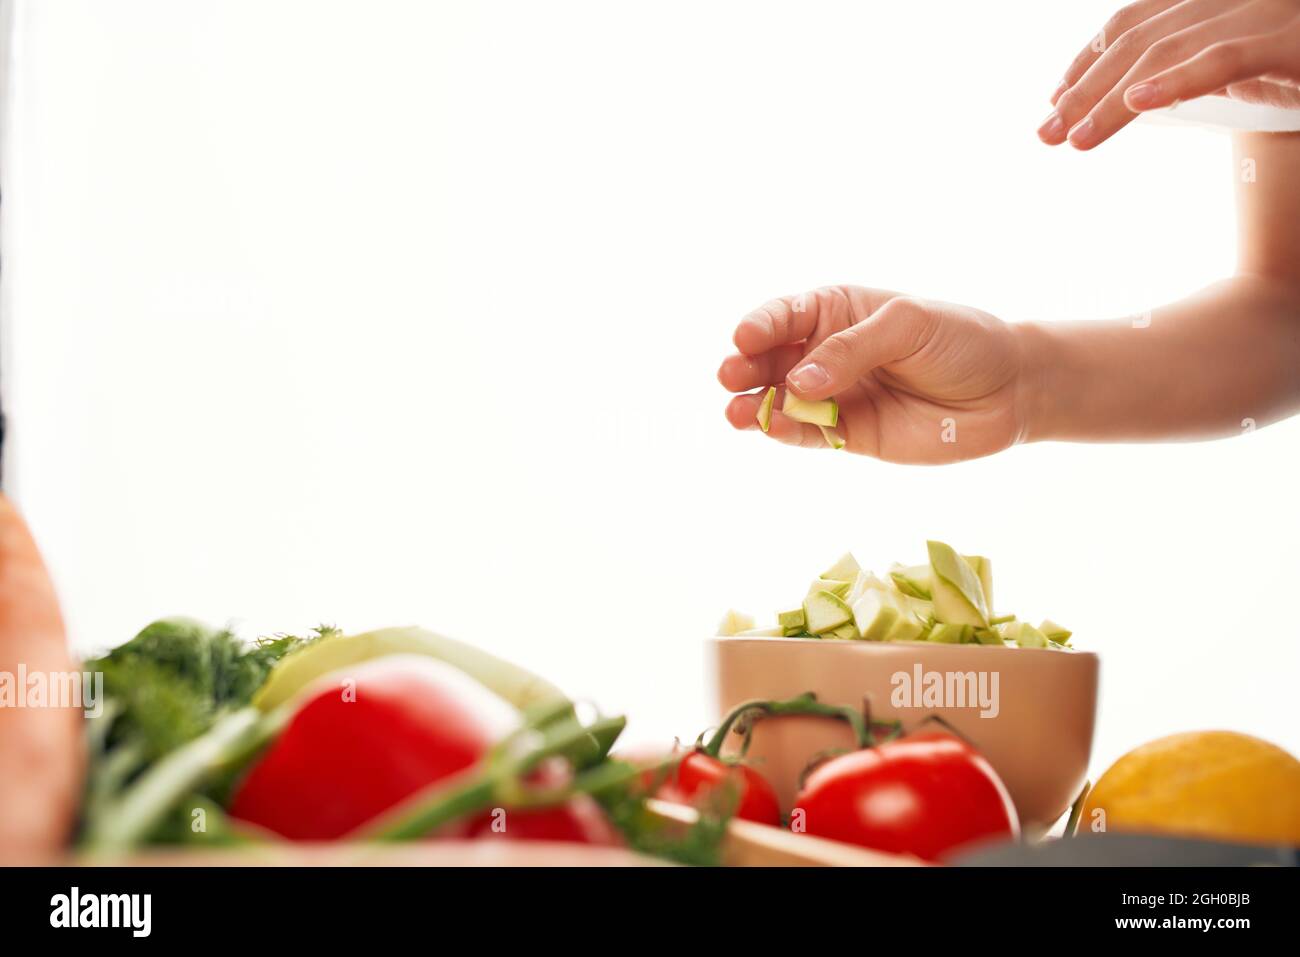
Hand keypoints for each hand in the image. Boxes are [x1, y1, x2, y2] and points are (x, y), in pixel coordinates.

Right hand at [718, 287, 1028, 463]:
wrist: (1008, 391)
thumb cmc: (961, 341)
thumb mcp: (908, 326)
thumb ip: (852, 350)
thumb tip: (800, 382)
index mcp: (837, 311)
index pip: (785, 315)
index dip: (760, 326)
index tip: (746, 339)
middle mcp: (827, 352)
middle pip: (771, 359)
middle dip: (745, 367)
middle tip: (731, 376)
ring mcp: (835, 395)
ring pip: (779, 400)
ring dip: (754, 405)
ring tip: (736, 413)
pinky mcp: (848, 435)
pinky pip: (806, 434)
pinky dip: (784, 433)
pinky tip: (768, 428)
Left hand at [1040, 0, 1299, 150]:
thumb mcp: (1263, 66)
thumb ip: (1211, 69)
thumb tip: (1146, 94)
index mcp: (1226, 0)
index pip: (1137, 21)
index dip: (1088, 58)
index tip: (1056, 99)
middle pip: (1138, 39)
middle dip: (1084, 87)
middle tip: (1046, 133)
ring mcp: (1268, 11)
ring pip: (1166, 50)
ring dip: (1108, 97)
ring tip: (1073, 136)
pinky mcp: (1293, 39)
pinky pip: (1225, 57)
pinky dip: (1177, 80)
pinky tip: (1136, 104)